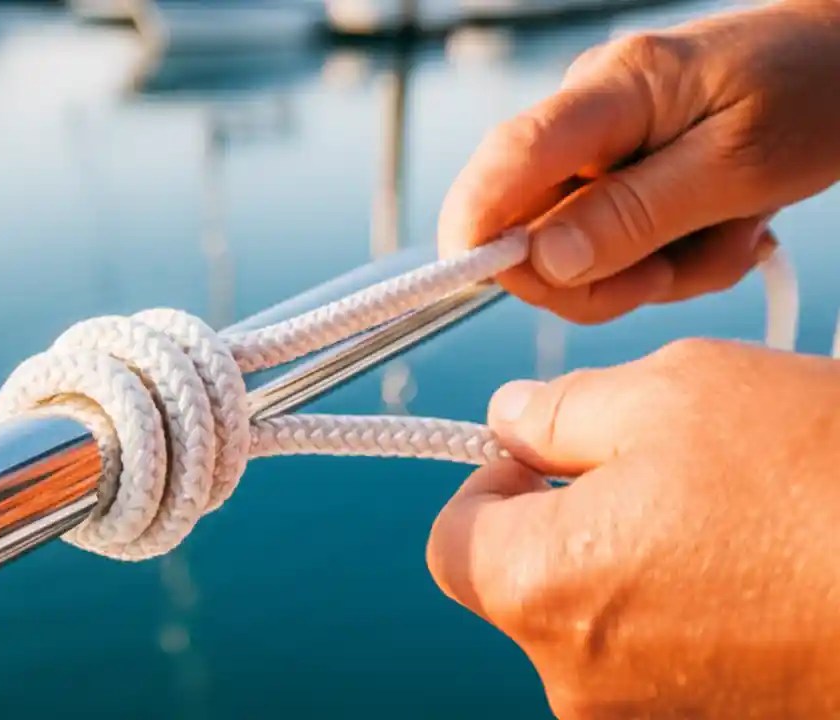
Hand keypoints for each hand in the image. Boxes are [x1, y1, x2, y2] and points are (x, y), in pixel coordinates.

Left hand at [425, 339, 839, 717]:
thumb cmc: (817, 479)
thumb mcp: (673, 393)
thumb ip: (562, 411)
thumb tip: (510, 421)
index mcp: (540, 588)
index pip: (452, 543)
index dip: (487, 486)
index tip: (542, 453)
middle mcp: (578, 680)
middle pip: (522, 587)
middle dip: (564, 521)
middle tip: (650, 469)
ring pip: (596, 623)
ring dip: (631, 564)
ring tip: (725, 515)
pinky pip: (664, 660)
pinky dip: (686, 611)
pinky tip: (756, 567)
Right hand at [438, 0, 839, 322]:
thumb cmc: (813, 93)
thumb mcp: (740, 166)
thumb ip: (636, 214)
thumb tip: (538, 262)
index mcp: (611, 91)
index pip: (508, 157)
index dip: (473, 224)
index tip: (476, 280)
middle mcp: (586, 118)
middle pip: (531, 228)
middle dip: (602, 275)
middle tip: (677, 271)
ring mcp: (599, 149)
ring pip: (577, 254)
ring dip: (654, 270)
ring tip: (729, 234)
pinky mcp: (620, 175)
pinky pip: (615, 248)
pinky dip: (671, 260)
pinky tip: (724, 229)